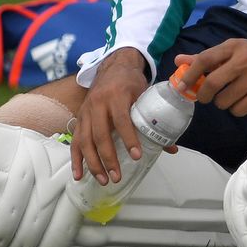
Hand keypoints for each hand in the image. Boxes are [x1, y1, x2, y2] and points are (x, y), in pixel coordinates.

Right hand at [69, 47, 148, 185]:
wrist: (113, 66)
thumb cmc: (131, 82)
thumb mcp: (146, 95)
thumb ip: (155, 120)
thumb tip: (171, 148)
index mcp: (117, 95)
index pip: (122, 120)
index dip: (129, 138)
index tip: (137, 156)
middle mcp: (98, 103)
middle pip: (100, 135)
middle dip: (108, 158)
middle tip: (117, 176)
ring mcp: (86, 112)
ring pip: (85, 141)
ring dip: (93, 163)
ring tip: (103, 180)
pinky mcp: (79, 118)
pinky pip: (75, 141)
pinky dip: (76, 160)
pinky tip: (79, 175)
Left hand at [180, 39, 246, 116]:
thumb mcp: (233, 50)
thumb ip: (206, 57)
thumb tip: (179, 61)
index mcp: (233, 47)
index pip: (205, 59)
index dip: (190, 74)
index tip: (183, 86)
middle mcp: (244, 60)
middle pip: (212, 83)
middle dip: (204, 95)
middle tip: (206, 97)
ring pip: (224, 101)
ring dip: (222, 103)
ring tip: (231, 96)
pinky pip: (239, 110)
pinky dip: (236, 109)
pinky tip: (242, 101)